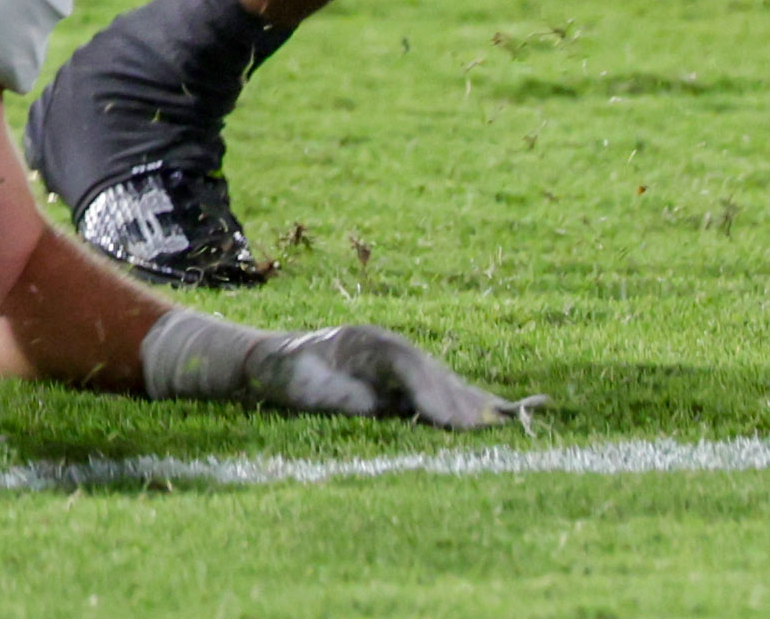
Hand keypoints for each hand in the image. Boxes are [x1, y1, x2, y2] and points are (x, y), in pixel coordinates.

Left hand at [241, 323, 530, 429]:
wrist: (272, 360)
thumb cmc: (284, 371)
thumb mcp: (302, 381)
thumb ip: (336, 390)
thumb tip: (371, 401)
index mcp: (364, 341)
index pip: (406, 363)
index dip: (428, 390)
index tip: (446, 419)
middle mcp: (386, 345)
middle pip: (430, 370)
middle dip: (456, 399)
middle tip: (481, 429)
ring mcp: (393, 357)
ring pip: (439, 378)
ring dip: (466, 401)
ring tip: (497, 423)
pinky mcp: (397, 377)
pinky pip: (436, 387)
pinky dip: (462, 400)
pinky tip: (489, 412)